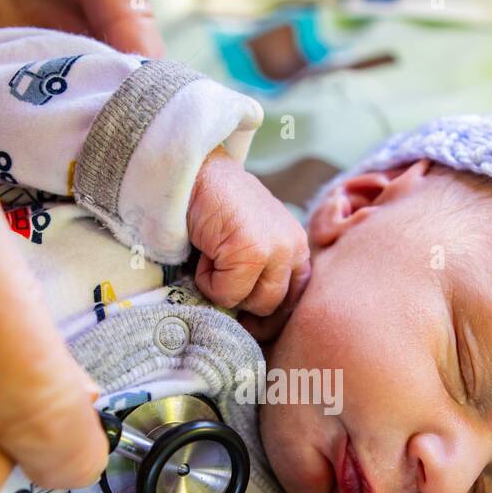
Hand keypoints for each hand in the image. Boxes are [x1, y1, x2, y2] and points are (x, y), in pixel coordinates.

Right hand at [187, 148, 311, 340]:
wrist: (195, 172)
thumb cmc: (217, 206)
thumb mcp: (250, 237)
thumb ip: (261, 271)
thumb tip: (252, 320)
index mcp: (296, 245)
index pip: (296, 297)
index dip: (272, 314)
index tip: (249, 320)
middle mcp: (293, 247)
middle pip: (274, 306)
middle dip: (244, 300)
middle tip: (220, 279)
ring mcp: (275, 250)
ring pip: (253, 302)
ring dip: (224, 289)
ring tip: (212, 258)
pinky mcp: (251, 252)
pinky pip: (226, 293)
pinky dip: (206, 280)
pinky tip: (204, 251)